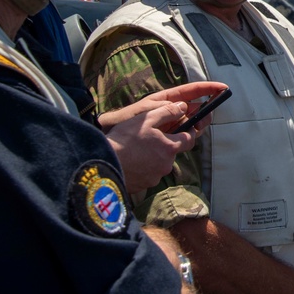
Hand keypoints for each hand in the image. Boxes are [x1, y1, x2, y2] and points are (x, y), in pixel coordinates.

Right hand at [99, 81, 226, 194]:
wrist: (103, 164)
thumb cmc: (124, 139)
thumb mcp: (146, 119)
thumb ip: (167, 112)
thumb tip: (183, 107)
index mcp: (169, 147)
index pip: (190, 140)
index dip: (188, 132)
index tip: (184, 127)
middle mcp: (166, 165)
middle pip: (173, 152)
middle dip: (165, 145)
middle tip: (150, 138)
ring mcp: (155, 177)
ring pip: (160, 164)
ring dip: (153, 157)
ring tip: (137, 150)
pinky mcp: (143, 186)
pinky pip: (148, 175)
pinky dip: (143, 168)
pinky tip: (131, 162)